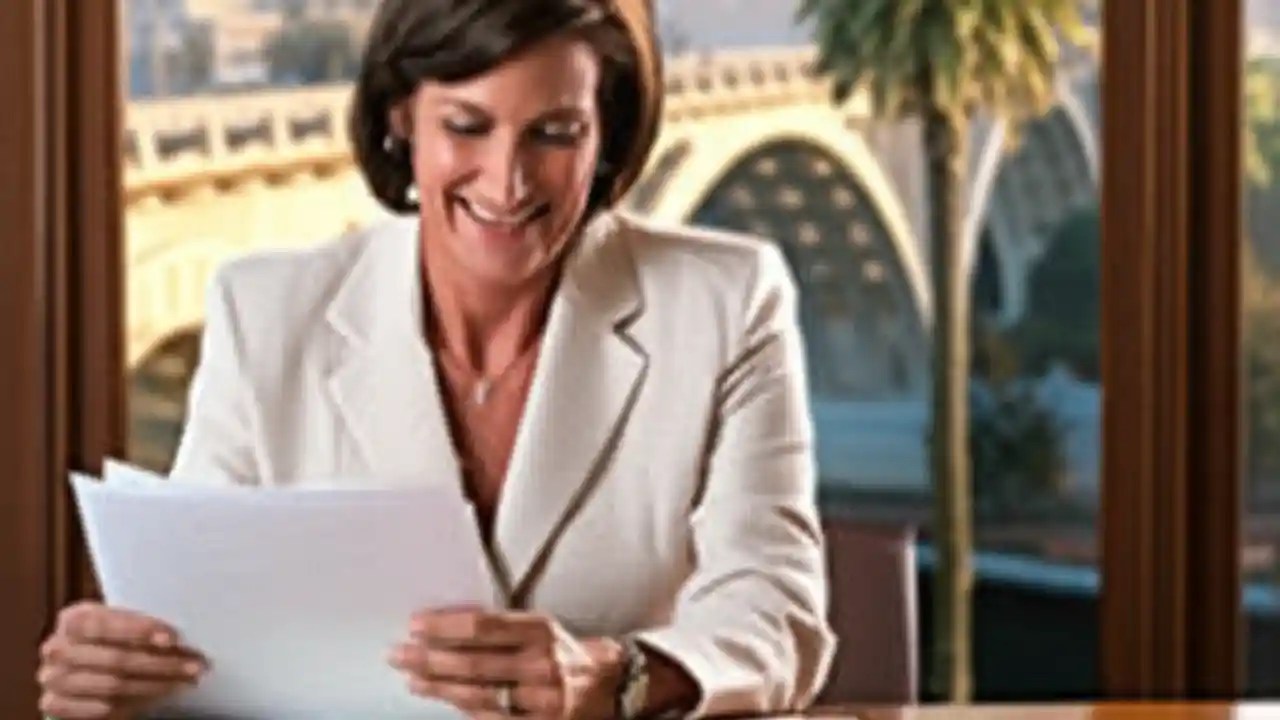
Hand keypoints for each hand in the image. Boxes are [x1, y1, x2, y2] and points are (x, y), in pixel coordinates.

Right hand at [37, 601, 208, 719]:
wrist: (82, 669)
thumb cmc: (111, 641)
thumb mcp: (122, 626)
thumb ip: (141, 628)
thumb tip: (182, 637)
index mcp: (73, 619)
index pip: (104, 622)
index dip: (139, 630)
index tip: (172, 638)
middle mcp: (57, 648)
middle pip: (115, 659)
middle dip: (161, 664)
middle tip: (195, 666)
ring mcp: (53, 678)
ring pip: (113, 686)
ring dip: (156, 685)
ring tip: (185, 682)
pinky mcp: (55, 705)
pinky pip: (101, 709)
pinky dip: (135, 704)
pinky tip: (158, 697)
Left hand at [389, 608, 624, 719]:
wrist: (612, 685)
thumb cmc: (565, 653)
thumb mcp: (540, 628)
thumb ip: (500, 628)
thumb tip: (445, 626)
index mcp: (541, 630)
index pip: (484, 625)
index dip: (445, 625)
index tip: (415, 624)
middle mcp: (543, 664)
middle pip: (475, 662)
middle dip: (430, 658)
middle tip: (399, 653)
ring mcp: (543, 701)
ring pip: (480, 696)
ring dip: (440, 688)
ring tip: (413, 679)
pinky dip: (465, 712)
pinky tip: (445, 702)